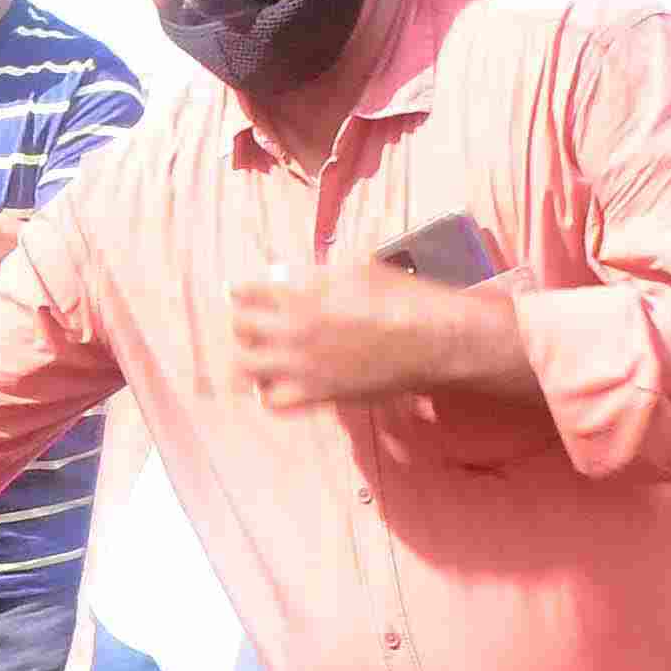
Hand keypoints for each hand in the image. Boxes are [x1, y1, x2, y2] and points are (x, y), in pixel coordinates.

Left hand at [230, 257, 503, 410]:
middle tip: (254, 325)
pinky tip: (278, 386)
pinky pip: (272, 402)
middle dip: (244, 324)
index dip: (242, 293)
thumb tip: (305, 274)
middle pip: (239, 328)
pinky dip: (269, 394)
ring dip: (249, 359)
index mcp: (300, 294)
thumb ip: (322, 272)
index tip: (242, 294)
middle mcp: (292, 329)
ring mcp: (301, 365)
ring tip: (262, 356)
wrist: (430, 339)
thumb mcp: (358, 267)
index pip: (246, 293)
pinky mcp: (316, 394)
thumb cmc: (402, 297)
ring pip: (246, 367)